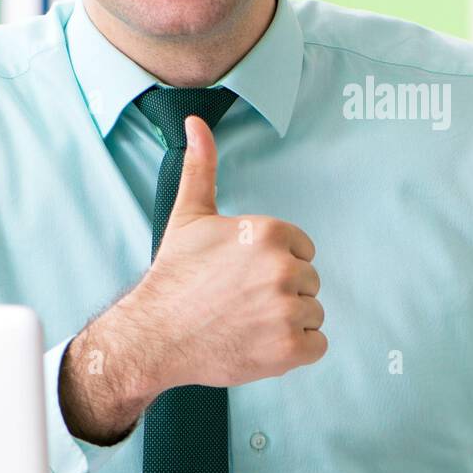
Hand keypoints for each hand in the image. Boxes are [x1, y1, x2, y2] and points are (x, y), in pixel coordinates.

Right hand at [128, 114, 326, 393]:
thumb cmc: (175, 276)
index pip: (302, 250)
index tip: (242, 276)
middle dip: (281, 293)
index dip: (274, 264)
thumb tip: (195, 121)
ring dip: (287, 322)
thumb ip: (202, 167)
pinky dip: (295, 351)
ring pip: (313, 313)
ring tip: (247, 323)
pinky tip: (261, 344)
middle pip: (309, 282)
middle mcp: (283, 268)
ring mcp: (287, 310)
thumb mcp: (189, 216)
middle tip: (240, 302)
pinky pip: (318, 346)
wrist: (154, 337)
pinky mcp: (290, 349)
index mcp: (268, 233)